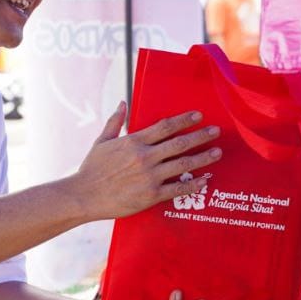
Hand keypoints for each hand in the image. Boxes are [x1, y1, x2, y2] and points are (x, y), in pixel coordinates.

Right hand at [70, 103, 221, 221]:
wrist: (83, 196)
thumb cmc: (91, 170)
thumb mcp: (101, 142)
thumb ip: (115, 122)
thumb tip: (122, 103)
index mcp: (134, 141)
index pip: (165, 126)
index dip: (184, 120)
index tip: (198, 116)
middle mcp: (145, 157)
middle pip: (180, 143)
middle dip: (201, 136)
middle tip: (216, 131)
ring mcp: (150, 176)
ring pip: (183, 165)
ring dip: (203, 158)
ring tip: (217, 152)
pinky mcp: (151, 195)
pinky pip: (178, 189)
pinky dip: (194, 184)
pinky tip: (205, 180)